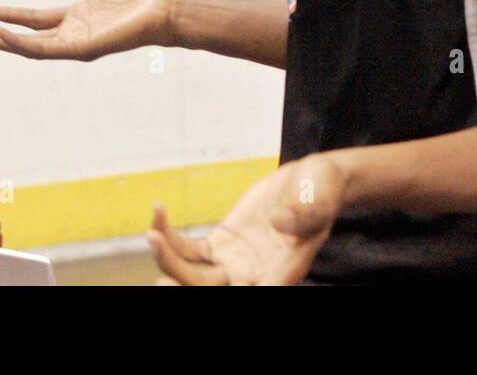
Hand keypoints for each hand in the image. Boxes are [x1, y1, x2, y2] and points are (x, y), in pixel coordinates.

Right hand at [0, 0, 175, 60]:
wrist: (171, 7)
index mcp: (80, 16)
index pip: (37, 20)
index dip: (13, 16)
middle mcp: (76, 32)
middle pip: (27, 38)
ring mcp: (78, 43)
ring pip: (31, 48)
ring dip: (3, 42)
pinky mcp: (83, 49)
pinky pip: (45, 49)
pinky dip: (22, 43)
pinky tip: (2, 33)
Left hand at [148, 155, 344, 285]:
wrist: (314, 180)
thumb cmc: (324, 188)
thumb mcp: (320, 197)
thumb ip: (307, 212)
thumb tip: (283, 221)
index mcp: (281, 271)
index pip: (256, 293)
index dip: (234, 296)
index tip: (195, 288)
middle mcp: (253, 275)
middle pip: (209, 290)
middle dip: (184, 285)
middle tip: (164, 278)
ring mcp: (232, 263)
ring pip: (190, 275)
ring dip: (167, 261)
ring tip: (153, 235)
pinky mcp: (220, 245)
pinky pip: (187, 250)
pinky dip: (169, 236)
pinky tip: (158, 211)